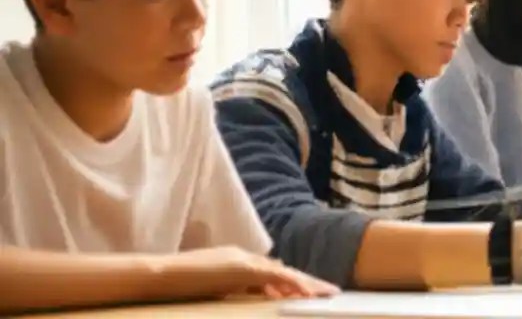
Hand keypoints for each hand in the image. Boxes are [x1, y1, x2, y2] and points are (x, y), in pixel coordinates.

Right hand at [157, 247, 338, 299]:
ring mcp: (244, 260)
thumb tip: (256, 296)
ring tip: (327, 293)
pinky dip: (291, 284)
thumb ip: (233, 290)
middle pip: (285, 270)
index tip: (310, 294)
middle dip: (308, 282)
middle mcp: (246, 257)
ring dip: (307, 283)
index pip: (274, 273)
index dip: (293, 283)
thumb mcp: (214, 288)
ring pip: (284, 271)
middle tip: (330, 292)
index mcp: (240, 262)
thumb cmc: (181, 286)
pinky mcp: (241, 267)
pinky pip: (273, 275)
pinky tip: (305, 294)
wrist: (160, 275)